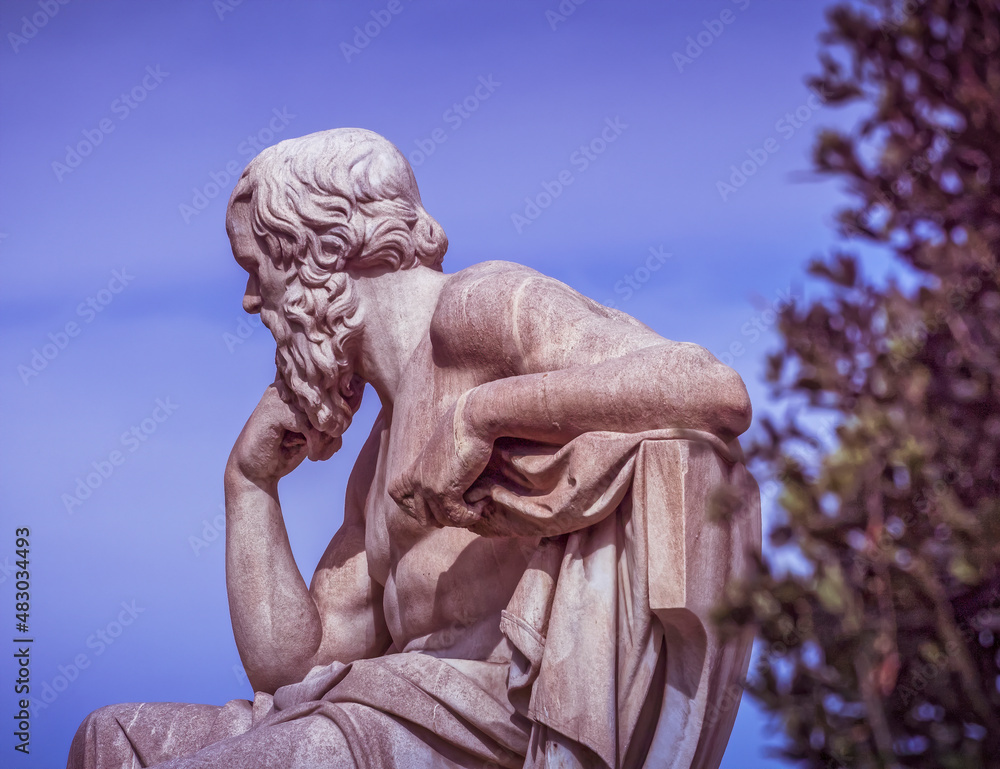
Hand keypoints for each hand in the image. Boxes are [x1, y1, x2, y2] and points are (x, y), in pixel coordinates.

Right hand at [228, 383, 338, 486]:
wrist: (256, 472)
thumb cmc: (288, 449)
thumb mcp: (317, 429)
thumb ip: (333, 413)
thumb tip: (358, 397)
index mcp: (298, 384)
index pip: (334, 387)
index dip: (344, 412)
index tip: (335, 435)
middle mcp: (289, 383)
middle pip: (332, 398)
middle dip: (337, 427)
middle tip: (329, 447)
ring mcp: (280, 395)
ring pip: (323, 412)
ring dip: (328, 438)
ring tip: (319, 453)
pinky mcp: (275, 411)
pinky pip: (311, 425)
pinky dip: (316, 444)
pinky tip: (311, 455)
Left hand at [389, 393, 494, 527]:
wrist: (474, 419)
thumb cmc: (466, 428)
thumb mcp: (446, 447)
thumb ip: (440, 464)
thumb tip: (449, 474)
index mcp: (415, 467)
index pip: (395, 494)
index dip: (411, 506)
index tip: (434, 506)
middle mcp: (417, 479)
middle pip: (421, 517)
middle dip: (442, 518)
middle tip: (462, 509)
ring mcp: (428, 486)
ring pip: (442, 520)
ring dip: (462, 517)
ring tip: (477, 505)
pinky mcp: (445, 490)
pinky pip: (456, 517)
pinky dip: (471, 515)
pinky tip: (482, 502)